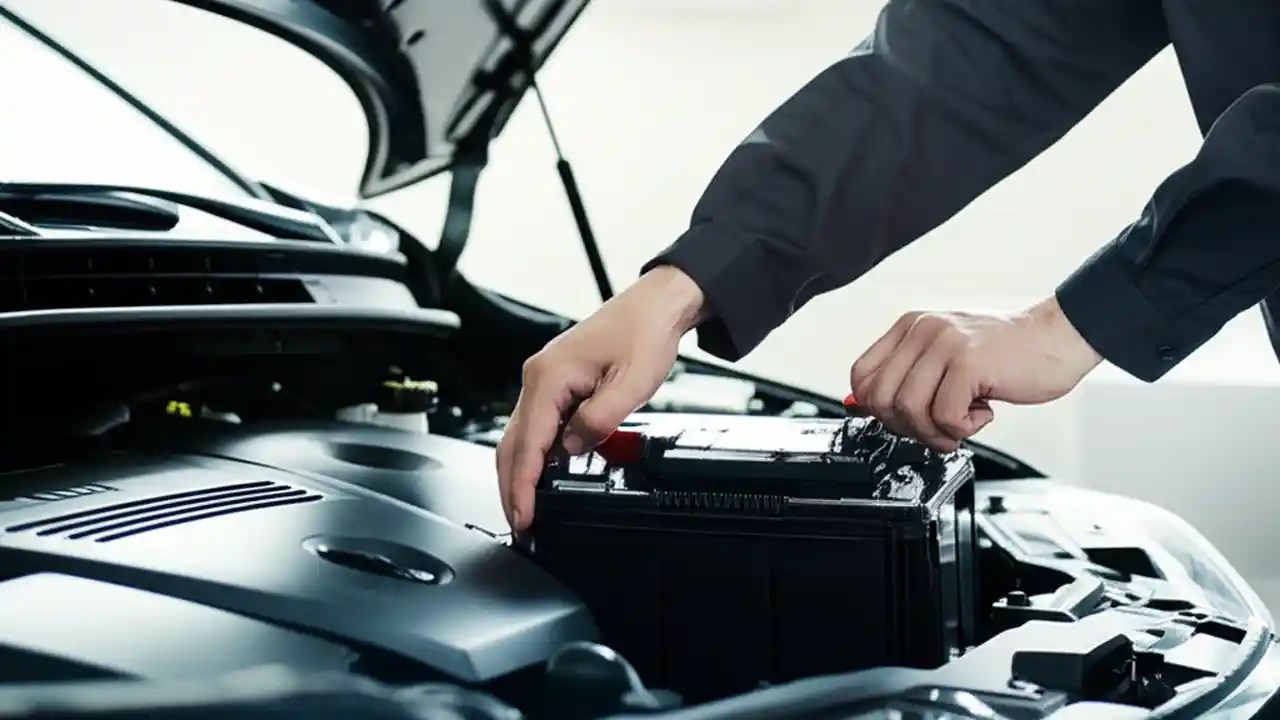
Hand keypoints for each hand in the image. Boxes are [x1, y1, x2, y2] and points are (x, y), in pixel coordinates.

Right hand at [497, 266, 707, 530]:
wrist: (654, 307)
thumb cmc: (644, 334)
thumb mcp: (631, 384)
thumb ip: (598, 421)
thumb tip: (570, 448)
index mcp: (549, 378)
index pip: (527, 444)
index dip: (522, 486)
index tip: (523, 516)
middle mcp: (538, 377)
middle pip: (511, 444)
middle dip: (511, 487)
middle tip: (519, 523)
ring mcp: (543, 379)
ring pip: (519, 436)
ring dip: (520, 473)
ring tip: (526, 506)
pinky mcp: (555, 383)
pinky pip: (536, 425)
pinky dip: (534, 454)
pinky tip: (542, 474)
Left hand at [849, 296, 1101, 451]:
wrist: (1059, 338)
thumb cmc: (1007, 354)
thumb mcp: (946, 358)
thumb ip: (907, 377)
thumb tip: (858, 405)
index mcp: (911, 326)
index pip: (861, 375)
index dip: (875, 408)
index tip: (905, 419)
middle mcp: (923, 330)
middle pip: (878, 399)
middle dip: (906, 427)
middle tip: (938, 427)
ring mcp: (944, 344)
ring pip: (908, 411)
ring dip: (936, 432)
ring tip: (962, 423)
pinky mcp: (969, 363)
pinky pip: (944, 417)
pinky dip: (963, 429)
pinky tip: (983, 413)